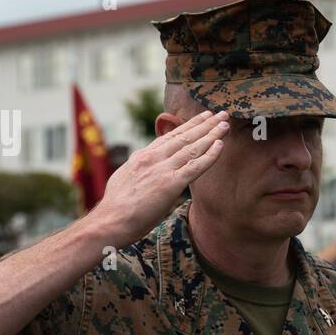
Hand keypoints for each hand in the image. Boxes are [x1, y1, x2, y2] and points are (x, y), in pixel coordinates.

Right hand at [87, 110, 226, 247]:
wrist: (110, 220)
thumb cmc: (116, 206)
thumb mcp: (125, 177)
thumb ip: (139, 168)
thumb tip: (142, 166)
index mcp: (143, 156)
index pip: (171, 136)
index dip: (189, 125)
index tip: (203, 117)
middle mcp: (154, 157)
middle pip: (184, 136)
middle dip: (205, 123)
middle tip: (221, 114)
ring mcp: (163, 169)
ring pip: (193, 147)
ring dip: (212, 134)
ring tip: (225, 123)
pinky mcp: (171, 183)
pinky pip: (196, 166)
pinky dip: (210, 154)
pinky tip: (221, 145)